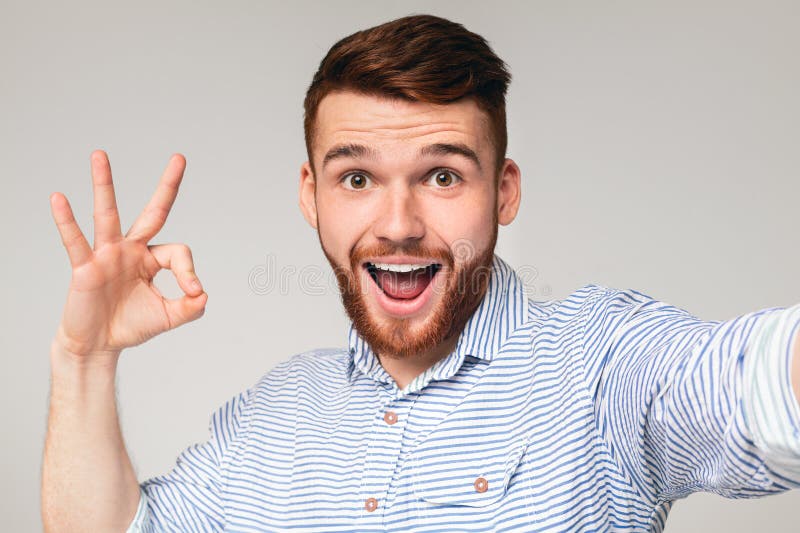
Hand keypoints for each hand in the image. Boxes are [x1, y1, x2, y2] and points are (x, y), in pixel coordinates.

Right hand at [49, 150, 206, 358]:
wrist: (98, 345)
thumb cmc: (131, 325)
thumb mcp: (168, 317)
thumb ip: (190, 307)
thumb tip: (204, 294)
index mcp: (152, 259)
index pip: (178, 252)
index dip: (188, 271)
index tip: (192, 291)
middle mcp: (131, 249)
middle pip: (152, 212)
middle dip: (167, 186)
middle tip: (180, 159)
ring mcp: (107, 254)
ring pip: (107, 214)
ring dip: (104, 184)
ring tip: (100, 155)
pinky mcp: (84, 266)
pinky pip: (75, 240)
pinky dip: (66, 221)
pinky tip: (59, 199)